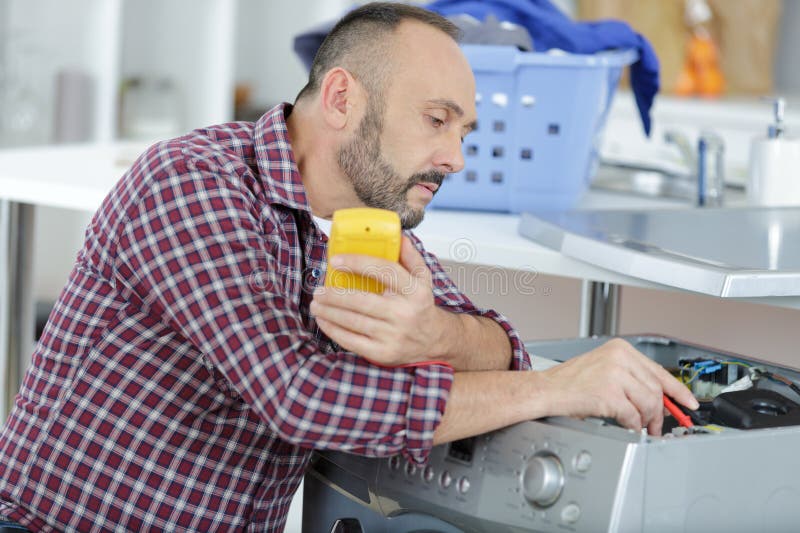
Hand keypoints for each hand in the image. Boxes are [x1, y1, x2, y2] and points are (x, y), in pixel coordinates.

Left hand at [310, 236, 453, 365]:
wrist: (432, 341)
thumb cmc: (420, 306)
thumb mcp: (423, 278)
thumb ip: (410, 255)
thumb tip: (398, 235)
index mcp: (414, 290)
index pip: (384, 270)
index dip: (357, 263)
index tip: (336, 260)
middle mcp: (404, 313)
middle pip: (362, 300)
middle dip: (335, 294)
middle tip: (319, 289)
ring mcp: (393, 335)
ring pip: (353, 321)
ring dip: (329, 311)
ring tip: (316, 303)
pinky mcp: (382, 352)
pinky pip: (351, 341)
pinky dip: (333, 330)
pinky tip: (324, 320)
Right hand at [537, 338, 697, 434]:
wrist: (545, 390)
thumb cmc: (569, 383)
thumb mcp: (603, 369)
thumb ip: (631, 378)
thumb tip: (659, 399)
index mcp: (620, 349)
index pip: (659, 371)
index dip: (678, 391)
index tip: (689, 403)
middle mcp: (619, 358)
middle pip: (656, 389)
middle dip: (659, 412)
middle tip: (657, 425)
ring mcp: (614, 374)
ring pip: (648, 403)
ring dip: (647, 421)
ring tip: (641, 427)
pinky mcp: (608, 394)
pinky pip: (633, 416)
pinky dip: (633, 426)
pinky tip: (626, 427)